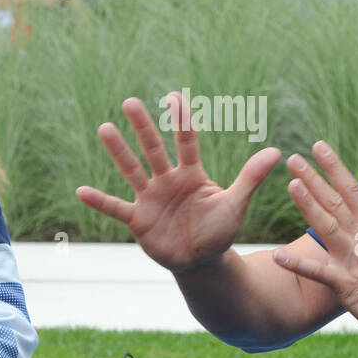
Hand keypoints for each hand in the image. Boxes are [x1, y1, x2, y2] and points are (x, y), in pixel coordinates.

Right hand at [76, 91, 280, 272]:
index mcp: (192, 174)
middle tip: (130, 101)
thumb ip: (251, 178)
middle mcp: (168, 180)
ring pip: (132, 170)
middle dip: (143, 127)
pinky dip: (100, 201)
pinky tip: (81, 191)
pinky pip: (116, 208)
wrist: (201, 261)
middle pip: (154, 149)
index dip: (181, 119)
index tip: (174, 96)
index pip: (186, 141)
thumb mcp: (236, 205)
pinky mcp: (139, 220)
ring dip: (119, 151)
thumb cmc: (219, 231)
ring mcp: (151, 198)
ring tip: (105, 127)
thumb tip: (277, 152)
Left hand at [272, 142, 357, 342]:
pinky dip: (298, 265)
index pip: (351, 190)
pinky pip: (318, 273)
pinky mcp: (346, 286)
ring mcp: (353, 261)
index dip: (334, 167)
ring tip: (291, 186)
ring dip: (309, 207)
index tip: (318, 146)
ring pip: (327, 229)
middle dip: (314, 180)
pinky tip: (277, 255)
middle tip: (293, 158)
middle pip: (335, 204)